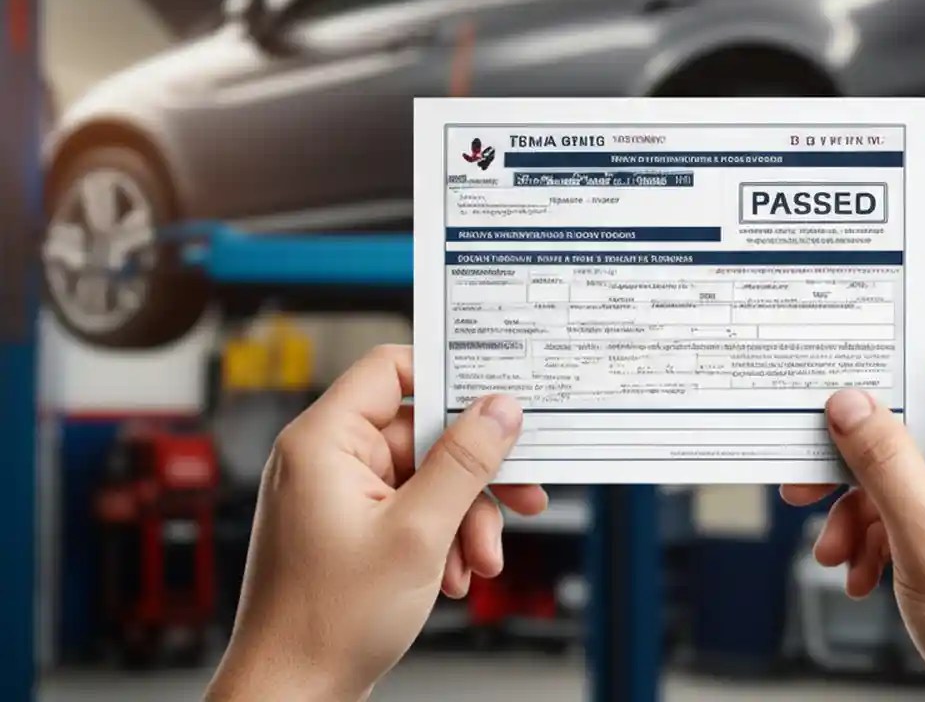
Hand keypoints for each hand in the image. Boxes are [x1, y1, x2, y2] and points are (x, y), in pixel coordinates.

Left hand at [206, 345, 544, 700]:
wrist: (292, 694)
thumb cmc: (326, 623)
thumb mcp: (418, 533)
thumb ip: (464, 462)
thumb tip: (499, 410)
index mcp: (324, 442)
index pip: (390, 368)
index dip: (447, 379)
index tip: (497, 401)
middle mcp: (325, 460)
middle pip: (422, 434)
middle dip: (471, 478)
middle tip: (519, 496)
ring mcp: (336, 496)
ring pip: (425, 478)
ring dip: (462, 517)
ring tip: (477, 561)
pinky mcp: (349, 529)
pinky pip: (410, 510)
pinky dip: (440, 538)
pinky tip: (453, 575)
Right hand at [782, 349, 924, 701]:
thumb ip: (884, 461)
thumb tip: (851, 404)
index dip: (906, 373)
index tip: (851, 385)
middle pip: (918, 435)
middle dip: (861, 470)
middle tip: (809, 479)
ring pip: (904, 480)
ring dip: (860, 514)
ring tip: (834, 549)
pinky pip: (908, 516)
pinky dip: (876, 540)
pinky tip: (858, 571)